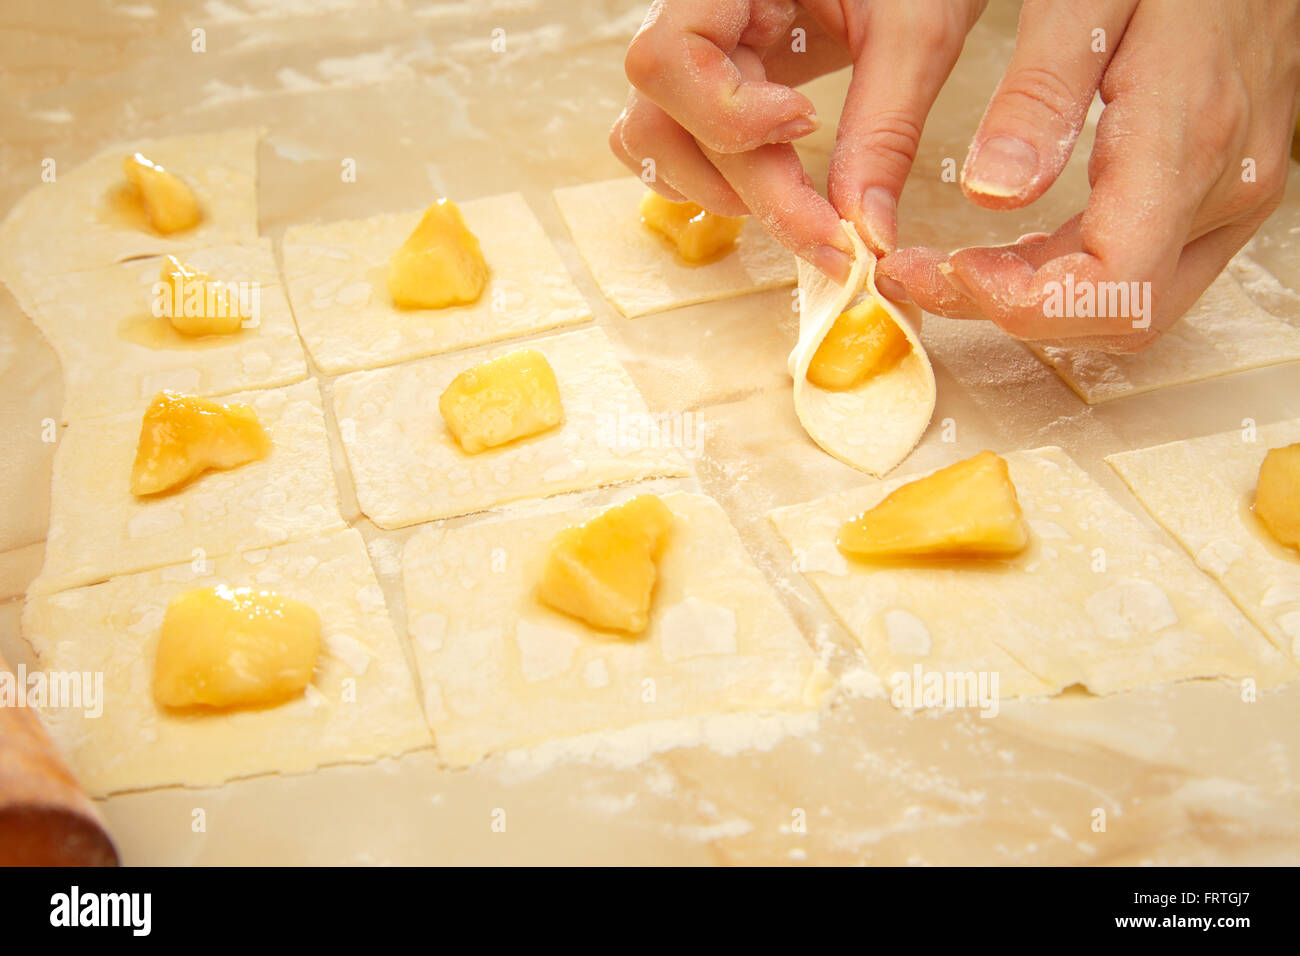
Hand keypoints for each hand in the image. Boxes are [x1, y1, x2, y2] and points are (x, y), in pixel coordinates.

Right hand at [611, 0, 986, 282]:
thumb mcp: (916, 33)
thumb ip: (886, 132)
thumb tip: (866, 238)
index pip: (668, 56)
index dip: (727, 113)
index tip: (807, 126)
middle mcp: (687, 11)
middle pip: (660, 119)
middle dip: (748, 184)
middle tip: (829, 231)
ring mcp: (685, 49)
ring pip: (650, 141)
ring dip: (718, 189)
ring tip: (797, 194)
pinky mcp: (698, 82)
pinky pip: (667, 145)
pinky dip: (711, 180)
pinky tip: (773, 177)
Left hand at [882, 0, 1299, 349]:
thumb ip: (1039, 95)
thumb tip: (990, 193)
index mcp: (1188, 137)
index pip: (1112, 286)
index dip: (1021, 305)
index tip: (944, 269)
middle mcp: (1224, 185)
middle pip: (1119, 314)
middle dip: (1012, 313)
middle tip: (922, 276)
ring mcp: (1231, 195)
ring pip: (1129, 305)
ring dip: (1033, 301)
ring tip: (946, 267)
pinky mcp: (1221, 193)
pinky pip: (1140, 266)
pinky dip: (1065, 275)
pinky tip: (1006, 251)